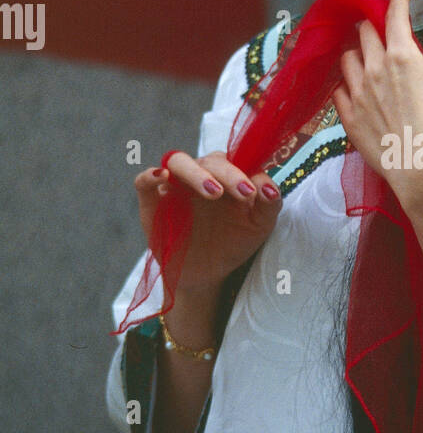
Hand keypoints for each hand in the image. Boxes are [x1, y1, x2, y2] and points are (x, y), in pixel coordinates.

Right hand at [134, 150, 282, 292]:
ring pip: (179, 161)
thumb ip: (269, 204)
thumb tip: (270, 188)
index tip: (256, 194)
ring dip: (196, 172)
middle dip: (229, 175)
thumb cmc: (234, 242)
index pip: (237, 159)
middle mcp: (201, 174)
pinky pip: (144, 181)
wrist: (208, 274)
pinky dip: (150, 175)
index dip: (247, 171)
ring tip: (213, 192)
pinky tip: (162, 176)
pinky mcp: (152, 201)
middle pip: (212, 160)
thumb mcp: (259, 226)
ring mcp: (175, 186)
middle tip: (243, 195)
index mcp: (227, 175)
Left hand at [332, 0, 422, 202]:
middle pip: (365, 33)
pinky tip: (351, 87)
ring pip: (347, 59)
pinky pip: (338, 92)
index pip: (394, 16)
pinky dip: (345, 85)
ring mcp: (358, 94)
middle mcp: (375, 69)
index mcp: (403, 57)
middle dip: (373, 25)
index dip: (397, 0)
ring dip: (356, 53)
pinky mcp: (350, 118)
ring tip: (364, 56)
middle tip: (380, 26)